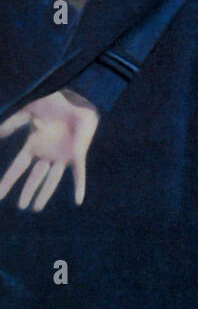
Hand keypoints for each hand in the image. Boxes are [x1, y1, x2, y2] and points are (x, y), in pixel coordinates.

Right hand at [0, 90, 98, 209]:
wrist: (77, 100)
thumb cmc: (54, 104)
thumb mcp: (30, 112)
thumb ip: (14, 122)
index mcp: (34, 146)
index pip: (18, 167)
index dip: (9, 180)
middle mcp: (47, 154)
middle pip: (35, 177)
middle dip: (28, 191)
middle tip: (21, 205)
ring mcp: (63, 156)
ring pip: (52, 180)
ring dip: (44, 193)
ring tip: (36, 207)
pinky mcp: (77, 155)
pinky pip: (78, 174)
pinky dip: (79, 186)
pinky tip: (78, 200)